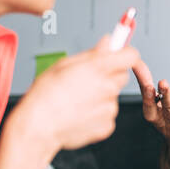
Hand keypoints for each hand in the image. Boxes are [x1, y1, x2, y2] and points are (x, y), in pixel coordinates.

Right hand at [17, 33, 143, 149]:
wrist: (38, 127)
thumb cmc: (45, 95)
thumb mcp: (64, 65)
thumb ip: (92, 53)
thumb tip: (108, 42)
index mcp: (98, 68)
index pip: (131, 55)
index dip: (125, 54)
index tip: (118, 55)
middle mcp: (107, 88)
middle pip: (122, 76)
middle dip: (109, 75)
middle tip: (88, 80)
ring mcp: (109, 108)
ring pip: (113, 96)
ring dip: (101, 96)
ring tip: (77, 101)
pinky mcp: (107, 126)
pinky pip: (108, 114)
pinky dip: (97, 114)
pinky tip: (80, 114)